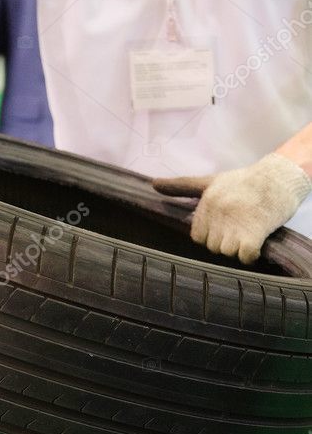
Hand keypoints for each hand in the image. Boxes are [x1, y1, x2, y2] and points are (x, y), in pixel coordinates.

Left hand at [153, 154, 311, 264]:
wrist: (280, 177)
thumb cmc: (244, 181)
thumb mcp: (210, 181)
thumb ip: (181, 186)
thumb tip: (152, 185)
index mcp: (206, 202)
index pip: (198, 237)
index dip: (211, 236)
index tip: (224, 227)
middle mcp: (218, 212)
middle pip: (212, 246)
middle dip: (225, 242)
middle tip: (240, 228)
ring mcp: (236, 222)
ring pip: (227, 252)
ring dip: (239, 249)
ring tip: (250, 233)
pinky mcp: (254, 232)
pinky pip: (245, 256)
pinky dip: (251, 255)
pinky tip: (257, 245)